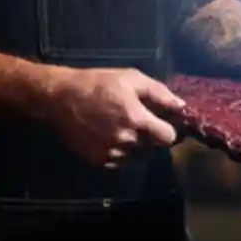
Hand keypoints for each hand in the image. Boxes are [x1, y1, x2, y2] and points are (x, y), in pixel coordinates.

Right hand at [40, 67, 184, 168]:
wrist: (59, 98)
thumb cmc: (98, 83)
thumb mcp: (131, 79)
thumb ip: (159, 93)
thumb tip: (181, 106)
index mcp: (137, 119)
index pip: (168, 137)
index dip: (168, 129)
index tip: (163, 122)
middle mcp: (126, 140)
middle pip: (153, 146)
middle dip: (150, 135)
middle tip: (139, 121)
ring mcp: (111, 153)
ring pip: (136, 155)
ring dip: (135, 144)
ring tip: (121, 126)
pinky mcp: (97, 160)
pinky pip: (118, 161)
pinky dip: (119, 152)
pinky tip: (109, 135)